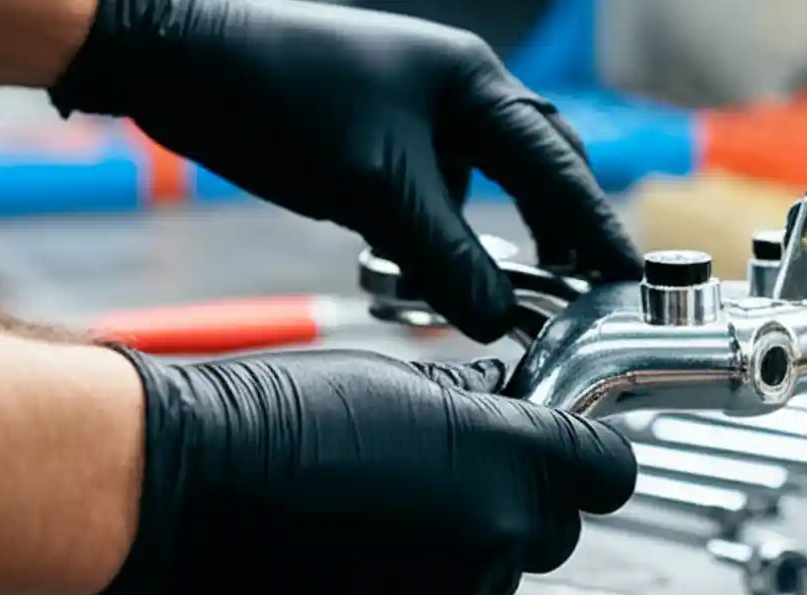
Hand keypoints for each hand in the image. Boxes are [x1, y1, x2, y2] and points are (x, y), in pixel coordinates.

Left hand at [49, 0, 642, 342]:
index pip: (557, 165)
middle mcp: (456, 92)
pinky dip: (448, 233)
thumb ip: (445, 256)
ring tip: (521, 289)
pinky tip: (439, 267)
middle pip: (538, 165)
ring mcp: (417, 112)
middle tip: (584, 285)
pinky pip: (437, 190)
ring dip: (502, 235)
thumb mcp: (376, 188)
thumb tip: (495, 317)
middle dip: (563, 227)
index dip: (595, 227)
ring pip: (485, 183)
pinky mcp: (380, 136)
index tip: (626, 277)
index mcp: (472, 85)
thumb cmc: (280, 100)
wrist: (180, 65)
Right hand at [75, 347, 637, 594]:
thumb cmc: (277, 418)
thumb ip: (474, 399)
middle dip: (519, 505)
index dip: (588, 457)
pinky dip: (422, 593)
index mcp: (508, 458)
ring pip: (499, 577)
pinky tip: (367, 556)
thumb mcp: (396, 379)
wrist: (183, 485)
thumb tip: (506, 397)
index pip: (610, 469)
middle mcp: (496, 535)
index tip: (567, 451)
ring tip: (392, 514)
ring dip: (467, 552)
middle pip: (556, 531)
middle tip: (458, 477)